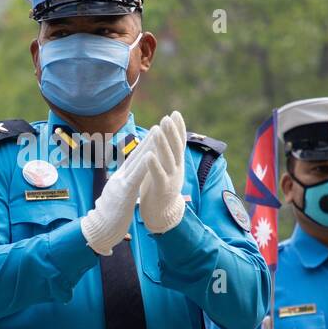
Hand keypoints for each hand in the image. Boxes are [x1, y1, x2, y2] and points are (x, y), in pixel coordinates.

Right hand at [80, 134, 153, 254]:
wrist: (97, 230)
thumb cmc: (107, 218)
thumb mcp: (116, 198)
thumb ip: (121, 189)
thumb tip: (126, 185)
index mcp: (120, 180)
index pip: (133, 160)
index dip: (144, 146)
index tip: (154, 134)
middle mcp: (120, 177)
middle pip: (136, 154)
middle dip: (148, 139)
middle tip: (160, 124)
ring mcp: (121, 183)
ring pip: (136, 160)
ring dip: (148, 145)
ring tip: (158, 131)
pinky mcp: (124, 192)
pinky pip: (136, 175)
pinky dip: (144, 164)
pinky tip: (151, 154)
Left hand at [139, 111, 187, 233]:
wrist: (160, 215)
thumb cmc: (159, 187)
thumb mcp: (165, 167)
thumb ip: (165, 153)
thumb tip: (164, 135)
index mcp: (176, 163)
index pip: (179, 142)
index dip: (178, 128)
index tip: (175, 113)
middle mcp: (177, 169)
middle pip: (176, 147)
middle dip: (172, 132)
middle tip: (167, 118)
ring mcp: (171, 179)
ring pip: (168, 159)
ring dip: (162, 143)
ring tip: (157, 129)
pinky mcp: (162, 190)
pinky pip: (158, 176)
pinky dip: (154, 165)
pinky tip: (148, 155)